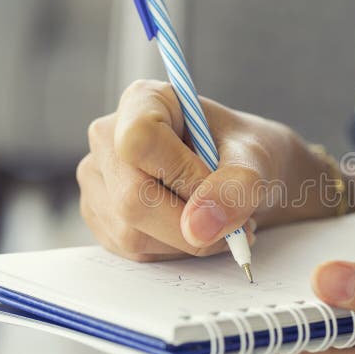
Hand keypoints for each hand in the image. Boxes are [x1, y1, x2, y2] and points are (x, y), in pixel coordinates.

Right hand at [77, 80, 330, 260]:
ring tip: (220, 221)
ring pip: (132, 233)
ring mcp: (98, 180)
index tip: (218, 187)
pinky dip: (176, 250)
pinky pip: (134, 251)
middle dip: (193, 222)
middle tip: (236, 223)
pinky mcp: (102, 218)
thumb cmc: (245, 155)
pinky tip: (197, 229)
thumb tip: (198, 228)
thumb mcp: (256, 161)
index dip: (183, 175)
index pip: (139, 141)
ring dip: (189, 240)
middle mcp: (108, 138)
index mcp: (143, 101)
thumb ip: (236, 186)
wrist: (242, 177)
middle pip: (131, 198)